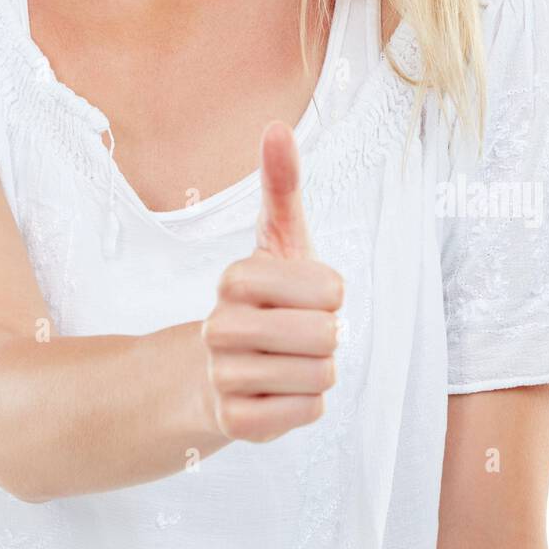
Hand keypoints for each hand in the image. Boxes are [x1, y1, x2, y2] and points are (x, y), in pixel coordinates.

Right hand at [201, 120, 343, 442]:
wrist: (217, 370)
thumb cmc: (266, 297)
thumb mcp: (281, 241)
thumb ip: (282, 185)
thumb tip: (275, 126)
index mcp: (235, 278)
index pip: (329, 289)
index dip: (331, 294)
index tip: (308, 294)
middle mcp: (220, 326)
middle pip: (326, 336)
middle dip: (327, 336)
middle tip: (300, 332)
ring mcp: (223, 376)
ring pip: (320, 377)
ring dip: (318, 372)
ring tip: (289, 361)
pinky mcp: (234, 423)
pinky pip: (307, 412)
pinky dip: (305, 404)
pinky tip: (278, 392)